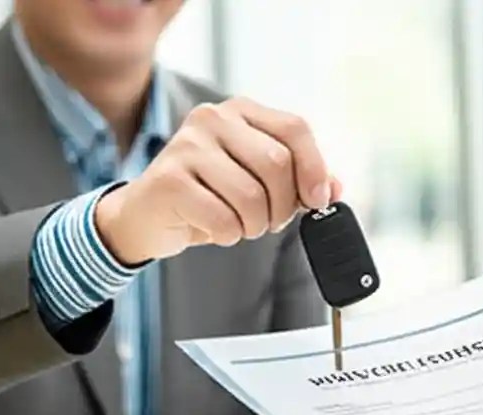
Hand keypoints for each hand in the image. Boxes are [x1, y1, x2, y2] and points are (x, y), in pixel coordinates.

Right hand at [95, 97, 342, 264]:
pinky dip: (228, 235)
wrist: (147, 216)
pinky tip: (216, 229)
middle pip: (277, 164)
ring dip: (254, 225)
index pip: (295, 129)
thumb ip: (297, 180)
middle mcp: (212, 119)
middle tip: (270, 221)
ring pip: (251, 196)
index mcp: (240, 111)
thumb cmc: (209, 196)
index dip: (314, 168)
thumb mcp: (258, 182)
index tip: (318, 200)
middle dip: (283, 206)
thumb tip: (335, 188)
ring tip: (240, 225)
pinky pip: (223, 218)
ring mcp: (187, 146)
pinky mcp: (169, 180)